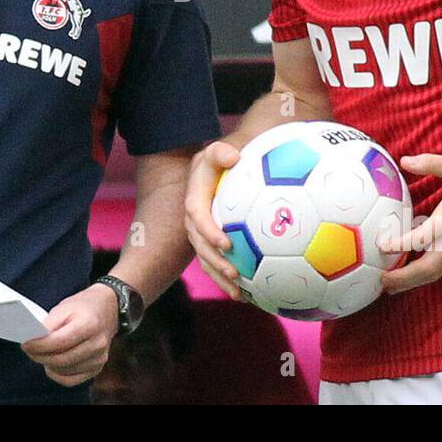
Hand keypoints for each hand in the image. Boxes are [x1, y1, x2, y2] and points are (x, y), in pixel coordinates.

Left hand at [21, 284, 118, 386]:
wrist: (107, 308)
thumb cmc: (83, 306)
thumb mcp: (65, 306)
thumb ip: (49, 323)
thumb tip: (33, 340)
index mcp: (89, 324)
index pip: (60, 342)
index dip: (39, 345)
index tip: (25, 343)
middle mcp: (97, 344)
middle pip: (62, 359)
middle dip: (40, 356)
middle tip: (28, 349)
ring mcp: (99, 358)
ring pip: (65, 370)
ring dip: (47, 364)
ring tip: (39, 354)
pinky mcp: (97, 368)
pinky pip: (72, 380)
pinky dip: (58, 375)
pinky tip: (50, 365)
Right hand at [183, 140, 243, 299]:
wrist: (230, 163)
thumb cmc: (230, 155)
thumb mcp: (221, 148)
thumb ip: (221, 150)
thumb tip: (232, 157)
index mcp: (194, 196)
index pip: (196, 215)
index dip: (208, 231)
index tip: (226, 243)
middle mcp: (194, 217)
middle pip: (199, 243)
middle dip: (214, 261)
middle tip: (233, 273)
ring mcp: (202, 231)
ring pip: (206, 258)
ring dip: (220, 277)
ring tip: (239, 293)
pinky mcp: (212, 240)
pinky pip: (216, 261)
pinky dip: (228, 277)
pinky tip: (247, 292)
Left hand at [377, 154, 441, 295]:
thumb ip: (429, 163)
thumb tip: (403, 160)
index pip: (419, 240)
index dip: (398, 246)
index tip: (381, 245)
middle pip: (426, 269)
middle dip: (402, 278)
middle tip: (381, 281)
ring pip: (436, 275)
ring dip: (413, 282)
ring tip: (391, 286)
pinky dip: (428, 276)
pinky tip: (415, 276)